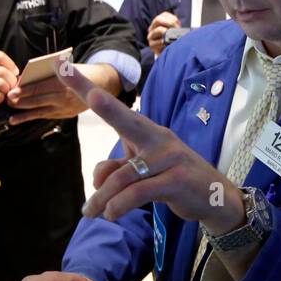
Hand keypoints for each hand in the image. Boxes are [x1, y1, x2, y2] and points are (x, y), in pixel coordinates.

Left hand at [6, 62, 119, 124]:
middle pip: (39, 100)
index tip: (12, 91)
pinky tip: (18, 120)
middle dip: (22, 102)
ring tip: (11, 115)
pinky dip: (31, 118)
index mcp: (65, 83)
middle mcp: (65, 97)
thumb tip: (28, 77)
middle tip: (8, 101)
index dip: (25, 90)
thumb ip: (51, 72)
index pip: (41, 87)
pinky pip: (46, 116)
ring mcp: (66, 108)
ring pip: (41, 111)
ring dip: (24, 113)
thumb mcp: (68, 66)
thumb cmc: (81, 71)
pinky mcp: (66, 115)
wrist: (102, 84)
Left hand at [57, 62, 245, 232]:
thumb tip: (97, 180)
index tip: (63, 66)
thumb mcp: (140, 174)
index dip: (87, 89)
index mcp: (147, 132)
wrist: (217, 198)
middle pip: (126, 120)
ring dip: (101, 198)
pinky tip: (111, 213)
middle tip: (92, 95)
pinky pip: (138, 193)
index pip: (115, 110)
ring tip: (89, 212)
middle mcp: (159, 139)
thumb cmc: (173, 179)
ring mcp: (170, 158)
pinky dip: (119, 205)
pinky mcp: (177, 181)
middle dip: (106, 105)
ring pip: (123, 176)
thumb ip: (116, 171)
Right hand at [147, 11, 180, 56]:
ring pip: (158, 30)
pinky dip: (165, 42)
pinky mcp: (151, 44)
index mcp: (159, 22)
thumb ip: (176, 25)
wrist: (167, 53)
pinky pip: (158, 41)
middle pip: (158, 19)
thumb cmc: (172, 41)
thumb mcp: (175, 31)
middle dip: (170, 23)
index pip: (164, 14)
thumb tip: (179, 26)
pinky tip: (168, 44)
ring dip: (169, 33)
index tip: (178, 24)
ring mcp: (151, 36)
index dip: (173, 18)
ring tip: (174, 37)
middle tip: (177, 29)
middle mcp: (153, 27)